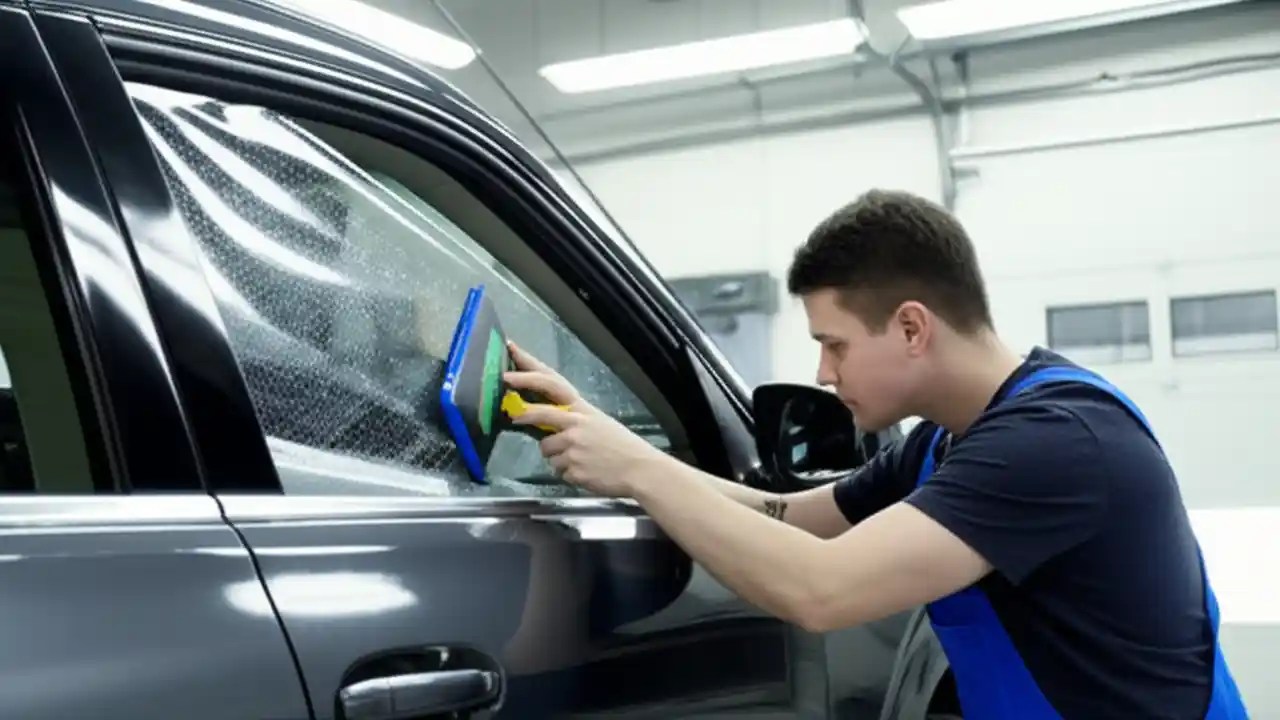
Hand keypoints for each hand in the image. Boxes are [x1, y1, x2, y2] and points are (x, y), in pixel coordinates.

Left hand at [504, 342, 667, 497]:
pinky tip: (587, 471)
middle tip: (515, 416)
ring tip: (581, 459)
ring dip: (558, 456)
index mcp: (583, 409)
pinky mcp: (572, 467)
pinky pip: (558, 470)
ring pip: (547, 450)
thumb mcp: (599, 422)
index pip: (552, 384)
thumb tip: (547, 424)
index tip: (509, 369)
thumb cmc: (621, 446)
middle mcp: (575, 424)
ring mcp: (573, 446)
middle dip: (524, 413)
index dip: (528, 373)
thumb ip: (573, 419)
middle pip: (540, 413)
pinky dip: (569, 472)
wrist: (640, 469)